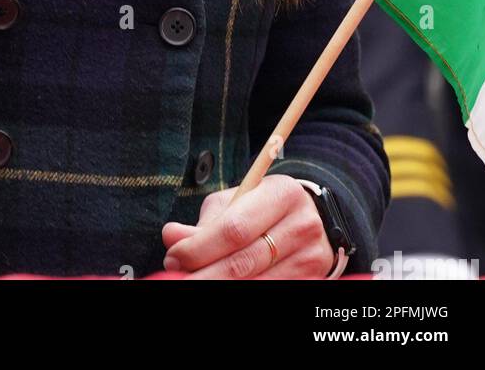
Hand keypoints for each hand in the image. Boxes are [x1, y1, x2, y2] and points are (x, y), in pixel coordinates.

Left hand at [160, 175, 334, 278]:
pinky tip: (219, 284)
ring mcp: (309, 258)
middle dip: (204, 273)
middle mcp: (301, 226)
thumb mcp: (237, 200)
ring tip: (192, 279)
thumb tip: (172, 236)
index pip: (235, 228)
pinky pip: (267, 290)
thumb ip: (207, 221)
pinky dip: (238, 290)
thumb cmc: (264, 206)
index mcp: (281, 194)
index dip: (200, 247)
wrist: (312, 219)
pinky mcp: (310, 280)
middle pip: (243, 262)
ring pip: (255, 282)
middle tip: (176, 275)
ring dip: (217, 284)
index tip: (174, 256)